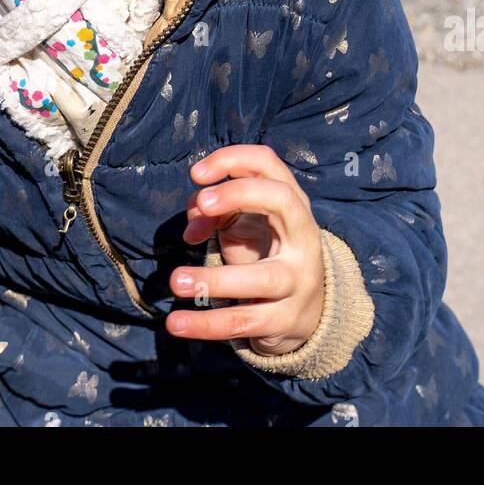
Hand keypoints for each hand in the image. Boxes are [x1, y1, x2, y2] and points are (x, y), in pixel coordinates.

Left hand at [165, 143, 324, 354]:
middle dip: (239, 194)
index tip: (197, 174)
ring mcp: (298, 280)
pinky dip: (206, 324)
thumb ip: (214, 213)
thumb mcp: (243, 225)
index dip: (232, 159)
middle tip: (201, 204)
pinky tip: (177, 324)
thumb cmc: (264, 253)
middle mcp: (303, 236)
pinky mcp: (284, 320)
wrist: (308, 312)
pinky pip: (243, 321)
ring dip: (213, 279)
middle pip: (280, 199)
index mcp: (291, 204)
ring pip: (259, 277)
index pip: (268, 163)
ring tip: (175, 281)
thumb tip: (191, 226)